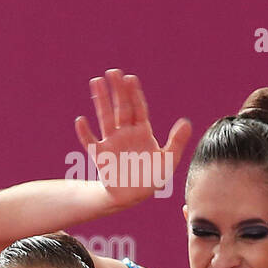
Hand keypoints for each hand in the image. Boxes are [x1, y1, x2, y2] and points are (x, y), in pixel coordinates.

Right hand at [75, 69, 190, 205]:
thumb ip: (177, 141)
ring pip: (105, 118)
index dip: (135, 94)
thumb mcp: (168, 160)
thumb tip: (186, 122)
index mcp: (143, 132)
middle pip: (122, 108)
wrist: (133, 196)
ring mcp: (112, 142)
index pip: (139, 108)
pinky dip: (85, 132)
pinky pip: (91, 142)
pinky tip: (81, 120)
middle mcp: (126, 133)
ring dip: (101, 101)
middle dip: (118, 90)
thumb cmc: (152, 177)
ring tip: (96, 82)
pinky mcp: (100, 155)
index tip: (131, 78)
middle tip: (113, 72)